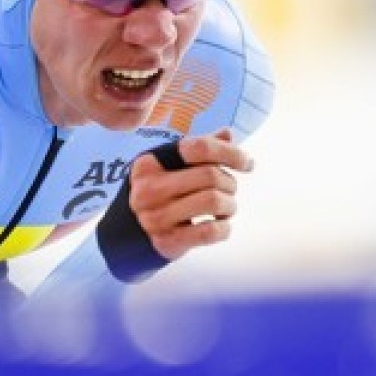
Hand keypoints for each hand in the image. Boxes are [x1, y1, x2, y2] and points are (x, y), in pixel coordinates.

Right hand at [127, 128, 253, 260]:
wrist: (128, 237)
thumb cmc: (158, 194)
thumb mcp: (170, 167)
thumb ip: (198, 150)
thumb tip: (227, 134)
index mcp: (149, 163)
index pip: (198, 147)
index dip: (230, 152)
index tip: (247, 163)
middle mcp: (148, 188)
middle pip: (210, 175)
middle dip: (230, 183)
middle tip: (229, 190)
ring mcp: (155, 217)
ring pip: (214, 201)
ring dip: (230, 205)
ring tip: (226, 208)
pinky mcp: (167, 242)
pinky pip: (210, 232)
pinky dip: (224, 229)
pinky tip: (221, 226)